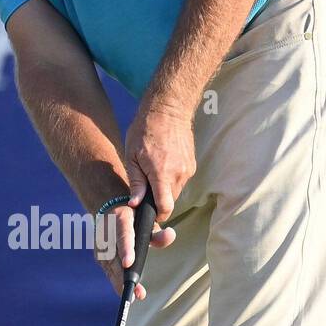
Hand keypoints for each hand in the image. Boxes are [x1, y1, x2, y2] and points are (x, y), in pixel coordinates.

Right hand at [94, 202, 175, 299]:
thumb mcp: (149, 222)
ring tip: (133, 296)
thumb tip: (171, 234)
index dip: (125, 249)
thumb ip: (159, 233)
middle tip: (136, 292)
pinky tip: (124, 292)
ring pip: (108, 265)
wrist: (112, 210)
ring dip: (119, 282)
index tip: (128, 263)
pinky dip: (116, 280)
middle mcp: (106, 230)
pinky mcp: (98, 255)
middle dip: (123, 275)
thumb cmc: (136, 217)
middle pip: (113, 256)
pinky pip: (107, 270)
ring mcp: (99, 243)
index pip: (123, 235)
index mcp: (120, 217)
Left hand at [124, 98, 196, 222]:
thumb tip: (135, 203)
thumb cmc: (145, 130)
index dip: (158, 215)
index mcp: (162, 174)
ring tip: (153, 171)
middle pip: (170, 200)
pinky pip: (181, 180)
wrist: (169, 109)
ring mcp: (188, 169)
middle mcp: (179, 174)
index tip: (150, 215)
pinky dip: (171, 178)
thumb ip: (136, 182)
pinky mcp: (192, 165)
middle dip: (158, 200)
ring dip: (165, 188)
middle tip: (145, 188)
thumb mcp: (132, 156)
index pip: (165, 207)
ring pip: (176, 191)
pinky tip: (163, 164)